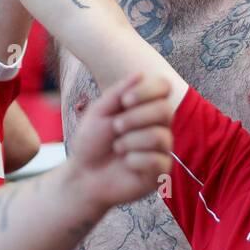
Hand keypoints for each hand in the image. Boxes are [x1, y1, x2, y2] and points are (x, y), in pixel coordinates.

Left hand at [68, 74, 173, 207]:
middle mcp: (158, 125)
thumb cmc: (91, 142)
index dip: (148, 91)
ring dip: (132, 140)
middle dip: (136, 117)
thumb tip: (141, 74)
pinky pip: (158, 160)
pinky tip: (126, 163)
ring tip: (117, 147)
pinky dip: (136, 160)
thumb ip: (118, 93)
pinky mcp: (161, 171)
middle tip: (116, 127)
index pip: (164, 87)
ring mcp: (161, 148)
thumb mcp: (98, 113)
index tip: (125, 101)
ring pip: (160, 136)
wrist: (84, 176)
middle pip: (165, 110)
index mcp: (145, 107)